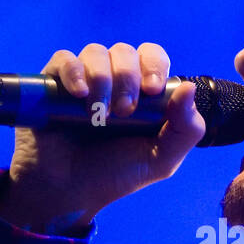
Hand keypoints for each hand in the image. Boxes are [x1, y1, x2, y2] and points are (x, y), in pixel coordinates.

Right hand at [0, 42, 205, 233]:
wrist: (69, 192)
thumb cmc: (115, 175)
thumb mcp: (160, 160)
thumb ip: (186, 130)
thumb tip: (190, 88)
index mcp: (141, 93)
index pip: (152, 57)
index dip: (154, 65)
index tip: (151, 90)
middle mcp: (113, 81)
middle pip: (125, 52)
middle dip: (128, 77)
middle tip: (124, 111)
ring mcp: (84, 80)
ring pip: (95, 53)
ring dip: (102, 78)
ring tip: (99, 112)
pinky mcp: (54, 84)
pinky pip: (64, 59)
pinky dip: (73, 72)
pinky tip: (79, 94)